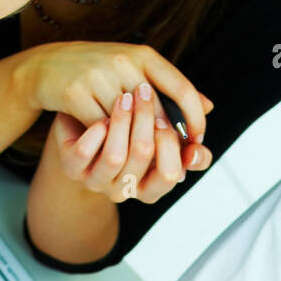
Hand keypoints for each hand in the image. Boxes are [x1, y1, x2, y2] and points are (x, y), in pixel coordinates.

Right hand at [26, 40, 212, 142]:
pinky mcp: (75, 92)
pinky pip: (100, 128)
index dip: (194, 118)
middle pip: (157, 112)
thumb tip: (209, 106)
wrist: (45, 67)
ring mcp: (98, 76)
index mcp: (143, 55)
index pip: (181, 89)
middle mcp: (123, 61)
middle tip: (173, 160)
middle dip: (166, 140)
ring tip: (144, 160)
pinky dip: (108, 142)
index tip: (198, 140)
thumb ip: (169, 87)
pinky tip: (113, 149)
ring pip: (129, 124)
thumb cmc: (97, 74)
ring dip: (135, 145)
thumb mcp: (135, 71)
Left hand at [49, 83, 211, 205]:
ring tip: (125, 94)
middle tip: (147, 92)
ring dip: (123, 121)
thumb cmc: (123, 120)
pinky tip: (100, 116)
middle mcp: (126, 188)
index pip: (172, 175)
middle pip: (146, 160)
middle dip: (149, 122)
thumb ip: (178, 116)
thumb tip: (207, 106)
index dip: (183, 155)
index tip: (188, 130)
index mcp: (150, 181)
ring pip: (115, 157)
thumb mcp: (153, 117)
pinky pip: (85, 155)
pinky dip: (95, 133)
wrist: (78, 118)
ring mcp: (99, 182)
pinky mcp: (73, 169)